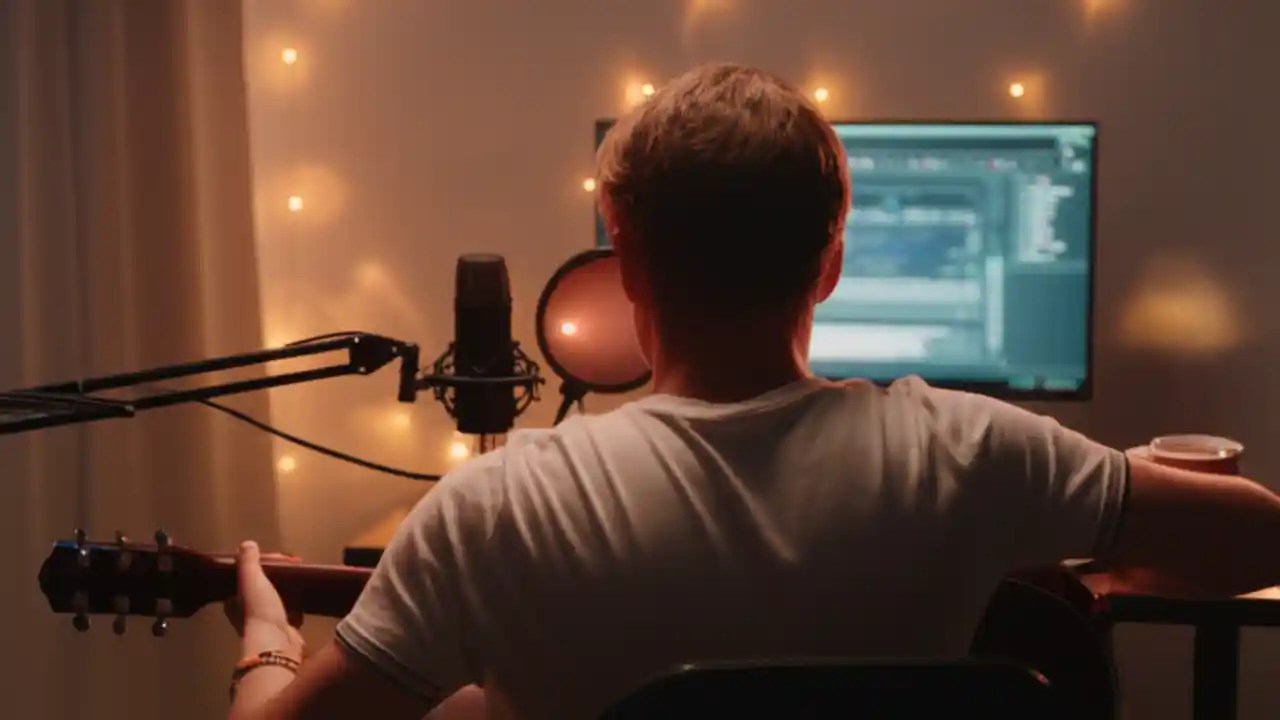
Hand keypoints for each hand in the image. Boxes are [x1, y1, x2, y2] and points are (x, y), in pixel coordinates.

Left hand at [224, 541, 305, 658]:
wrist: (277, 644)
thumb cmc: (260, 611)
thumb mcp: (251, 580)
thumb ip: (248, 562)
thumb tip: (247, 544)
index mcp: (234, 602)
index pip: (244, 578)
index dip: (259, 566)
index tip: (277, 558)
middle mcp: (246, 615)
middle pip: (260, 590)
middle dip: (274, 578)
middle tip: (292, 566)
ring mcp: (266, 625)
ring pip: (275, 602)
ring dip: (285, 591)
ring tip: (299, 579)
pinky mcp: (285, 632)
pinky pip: (290, 615)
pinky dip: (297, 606)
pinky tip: (305, 599)